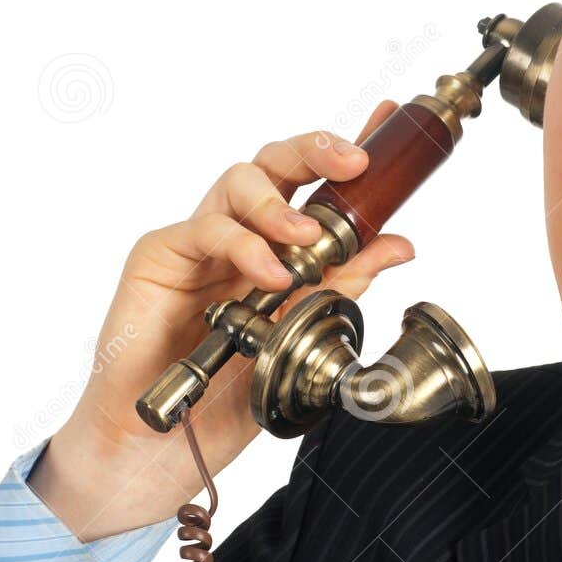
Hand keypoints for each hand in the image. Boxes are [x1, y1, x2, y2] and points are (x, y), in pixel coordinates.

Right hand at [29, 100, 409, 539]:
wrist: (165, 442)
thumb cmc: (228, 391)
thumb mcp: (305, 332)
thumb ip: (346, 282)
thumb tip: (400, 244)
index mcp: (279, 247)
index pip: (317, 183)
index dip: (347, 149)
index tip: (387, 120)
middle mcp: (242, 233)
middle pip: (276, 163)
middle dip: (317, 150)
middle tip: (354, 161)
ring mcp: (201, 241)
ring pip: (240, 180)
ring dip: (282, 203)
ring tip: (308, 237)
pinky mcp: (162, 254)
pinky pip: (207, 229)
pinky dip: (246, 247)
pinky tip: (269, 275)